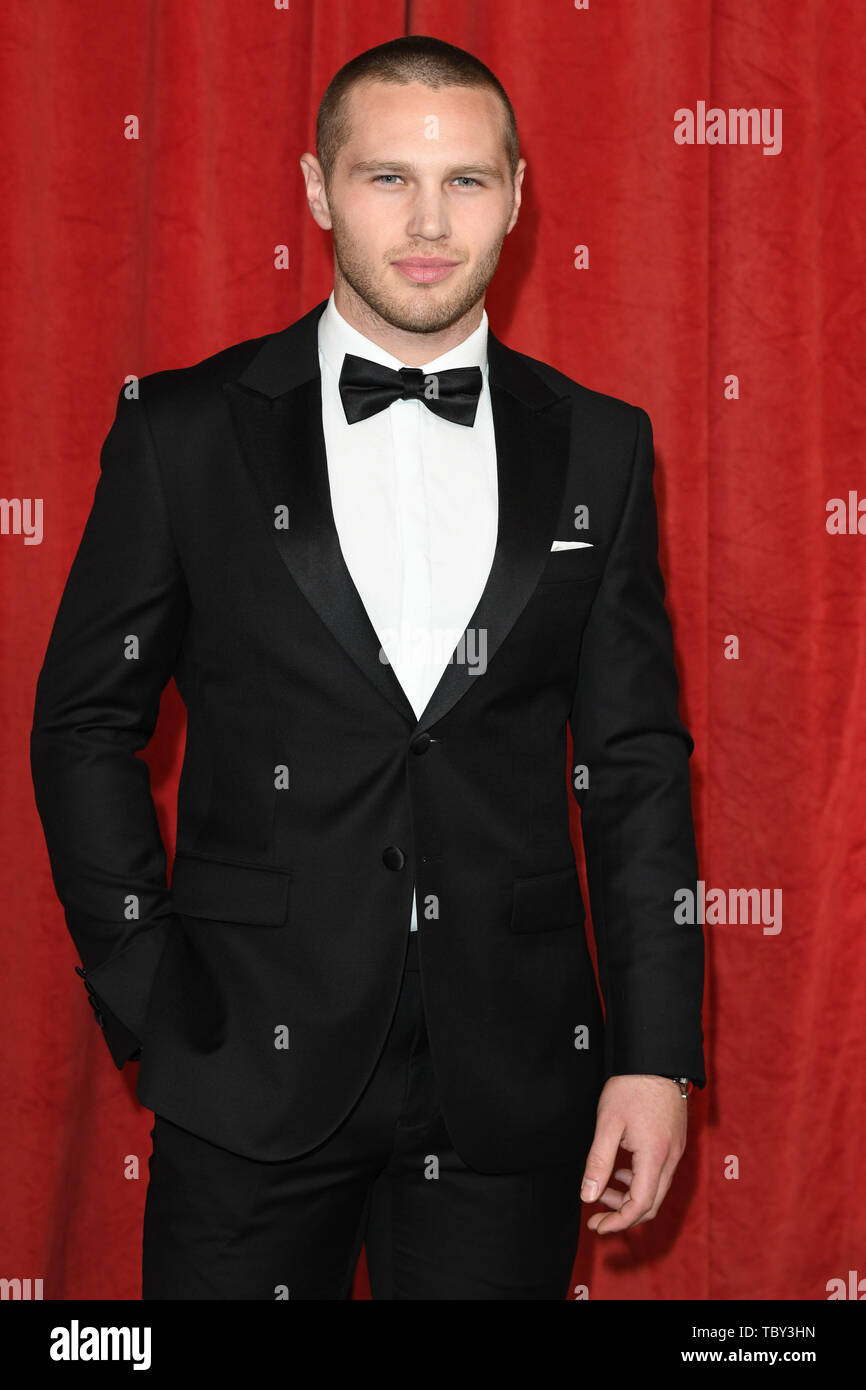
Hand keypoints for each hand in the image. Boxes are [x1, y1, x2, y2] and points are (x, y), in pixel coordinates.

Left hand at [580, 1074, 686, 1232]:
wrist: (657, 1059)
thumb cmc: (631, 1086)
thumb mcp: (608, 1124)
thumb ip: (598, 1162)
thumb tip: (587, 1197)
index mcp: (655, 1157)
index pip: (640, 1206)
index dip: (617, 1221)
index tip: (596, 1226)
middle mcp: (671, 1158)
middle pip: (651, 1204)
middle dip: (623, 1215)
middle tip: (596, 1216)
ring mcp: (676, 1151)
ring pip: (656, 1190)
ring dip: (630, 1198)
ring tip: (603, 1190)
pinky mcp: (676, 1142)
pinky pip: (660, 1174)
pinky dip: (640, 1182)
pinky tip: (621, 1171)